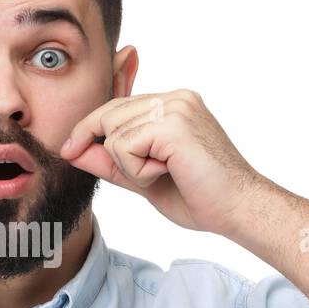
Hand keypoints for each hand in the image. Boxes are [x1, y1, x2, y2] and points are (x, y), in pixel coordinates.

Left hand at [60, 89, 267, 236]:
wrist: (238, 209)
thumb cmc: (200, 196)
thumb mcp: (143, 177)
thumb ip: (111, 161)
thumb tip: (72, 150)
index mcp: (173, 104)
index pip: (117, 105)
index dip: (91, 127)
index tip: (70, 147)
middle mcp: (175, 97)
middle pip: (108, 114)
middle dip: (108, 151)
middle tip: (144, 176)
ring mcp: (175, 106)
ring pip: (113, 131)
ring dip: (128, 165)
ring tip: (163, 174)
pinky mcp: (173, 123)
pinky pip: (124, 145)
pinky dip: (136, 169)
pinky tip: (166, 173)